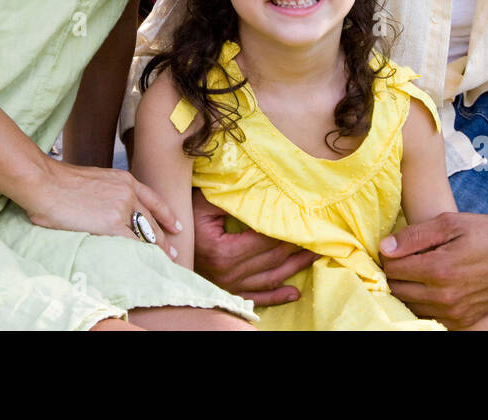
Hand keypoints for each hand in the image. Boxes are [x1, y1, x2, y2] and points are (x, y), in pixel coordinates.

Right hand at [23, 157, 180, 258]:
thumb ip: (109, 192)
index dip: (167, 216)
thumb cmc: (60, 182)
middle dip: (165, 239)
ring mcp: (121, 208)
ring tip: (164, 264)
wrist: (45, 182)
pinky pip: (133, 244)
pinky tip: (145, 265)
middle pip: (153, 221)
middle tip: (174, 254)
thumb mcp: (95, 179)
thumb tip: (109, 208)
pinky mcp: (111, 224)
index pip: (154, 200)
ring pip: (146, 234)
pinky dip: (141, 255)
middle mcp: (128, 193)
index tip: (176, 227)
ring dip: (156, 251)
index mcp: (124, 180)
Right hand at [191, 190, 317, 305]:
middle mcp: (229, 272)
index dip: (287, 230)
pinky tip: (294, 293)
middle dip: (298, 246)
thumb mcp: (203, 203)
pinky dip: (277, 297)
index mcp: (224, 251)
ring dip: (295, 268)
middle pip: (272, 258)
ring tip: (316, 256)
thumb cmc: (185, 220)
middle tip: (321, 235)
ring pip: (270, 278)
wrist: (166, 243)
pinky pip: (258, 297)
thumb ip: (230, 198)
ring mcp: (230, 285)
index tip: (306, 219)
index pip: (265, 239)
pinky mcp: (230, 291)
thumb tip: (260, 189)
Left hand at [379, 211, 487, 328]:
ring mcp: (454, 312)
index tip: (395, 247)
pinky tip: (430, 286)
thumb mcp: (451, 223)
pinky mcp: (463, 321)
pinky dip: (422, 302)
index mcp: (439, 269)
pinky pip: (428, 316)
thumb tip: (384, 247)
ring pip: (410, 305)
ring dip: (407, 289)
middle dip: (395, 273)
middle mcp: (445, 296)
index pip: (392, 269)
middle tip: (403, 258)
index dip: (389, 256)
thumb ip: (414, 235)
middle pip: (397, 290)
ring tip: (416, 270)